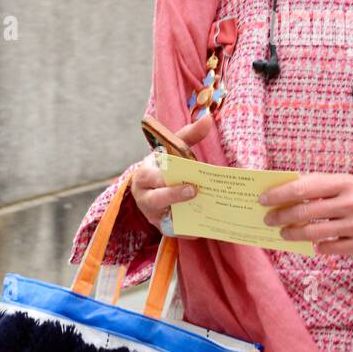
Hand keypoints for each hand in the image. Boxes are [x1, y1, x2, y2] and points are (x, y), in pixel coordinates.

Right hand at [130, 113, 213, 239]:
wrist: (153, 189)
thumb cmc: (166, 165)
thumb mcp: (173, 149)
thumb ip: (189, 135)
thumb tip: (208, 119)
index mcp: (144, 175)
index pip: (149, 176)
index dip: (164, 179)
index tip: (183, 177)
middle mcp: (144, 197)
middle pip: (156, 199)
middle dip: (174, 196)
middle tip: (193, 191)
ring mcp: (152, 214)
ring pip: (164, 218)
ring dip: (183, 217)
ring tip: (203, 211)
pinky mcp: (163, 228)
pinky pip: (175, 232)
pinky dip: (188, 231)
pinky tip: (205, 227)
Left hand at [258, 173, 352, 258]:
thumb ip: (329, 187)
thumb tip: (294, 191)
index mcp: (348, 182)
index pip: (304, 186)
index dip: (280, 193)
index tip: (264, 198)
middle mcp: (351, 202)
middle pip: (304, 211)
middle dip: (281, 216)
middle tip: (269, 220)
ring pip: (313, 233)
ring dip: (293, 234)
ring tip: (285, 234)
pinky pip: (330, 248)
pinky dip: (318, 247)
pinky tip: (316, 244)